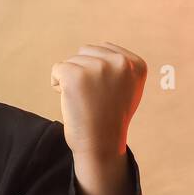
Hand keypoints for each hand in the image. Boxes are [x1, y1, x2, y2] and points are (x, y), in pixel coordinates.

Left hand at [49, 41, 146, 166]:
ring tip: (84, 101)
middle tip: (92, 98)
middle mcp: (121, 63)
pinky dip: (57, 85)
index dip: (96, 71)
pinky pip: (57, 69)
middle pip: (86, 52)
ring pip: (71, 61)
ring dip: (70, 80)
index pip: (103, 49)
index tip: (105, 94)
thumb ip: (118, 67)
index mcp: (137, 64)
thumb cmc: (109, 118)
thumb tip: (98, 50)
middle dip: (83, 72)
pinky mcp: (76, 75)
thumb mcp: (126, 88)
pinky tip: (70, 100)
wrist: (101, 145)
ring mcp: (99, 68)